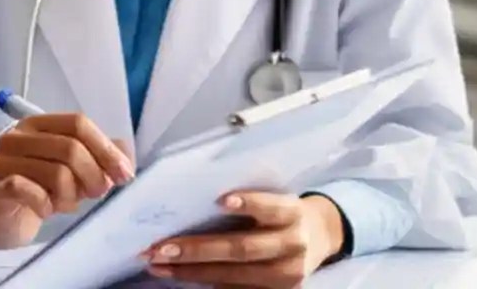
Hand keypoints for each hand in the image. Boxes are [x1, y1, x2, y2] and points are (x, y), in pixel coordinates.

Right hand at [0, 114, 133, 253]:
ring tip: (64, 203)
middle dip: (94, 175)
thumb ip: (99, 157)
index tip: (124, 174)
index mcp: (38, 124)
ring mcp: (3, 160)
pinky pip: (33, 193)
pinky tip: (46, 210)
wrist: (3, 216)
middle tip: (98, 193)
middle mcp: (17, 136)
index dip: (106, 149)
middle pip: (70, 147)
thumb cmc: (41, 188)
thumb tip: (125, 150)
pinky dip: (47, 205)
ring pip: (57, 174)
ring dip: (70, 196)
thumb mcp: (75, 171)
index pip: (78, 123)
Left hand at [141, 192, 346, 287]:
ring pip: (235, 275)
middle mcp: (293, 244)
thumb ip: (246, 198)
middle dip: (197, 250)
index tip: (219, 200)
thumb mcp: (273, 196)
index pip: (271, 207)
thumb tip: (188, 202)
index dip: (249, 204)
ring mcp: (287, 275)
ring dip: (192, 271)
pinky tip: (178, 276)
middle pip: (242, 248)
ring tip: (159, 264)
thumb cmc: (279, 210)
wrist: (317, 236)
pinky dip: (206, 283)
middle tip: (160, 248)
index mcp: (292, 212)